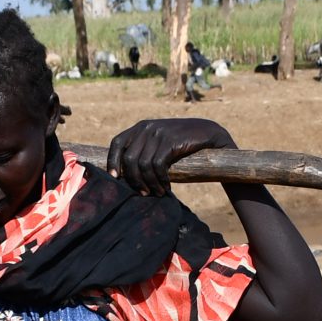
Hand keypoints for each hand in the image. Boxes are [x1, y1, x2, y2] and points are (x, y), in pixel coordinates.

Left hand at [105, 117, 232, 196]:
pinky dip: (160, 180)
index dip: (112, 161)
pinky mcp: (170, 141)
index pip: (117, 142)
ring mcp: (159, 133)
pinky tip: (166, 188)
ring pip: (143, 165)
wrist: (209, 134)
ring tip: (156, 192)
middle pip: (129, 158)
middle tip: (143, 193)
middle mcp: (147, 128)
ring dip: (149, 183)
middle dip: (134, 180)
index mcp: (141, 127)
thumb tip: (125, 175)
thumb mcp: (160, 144)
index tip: (115, 179)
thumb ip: (144, 151)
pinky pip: (157, 166)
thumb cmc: (182, 144)